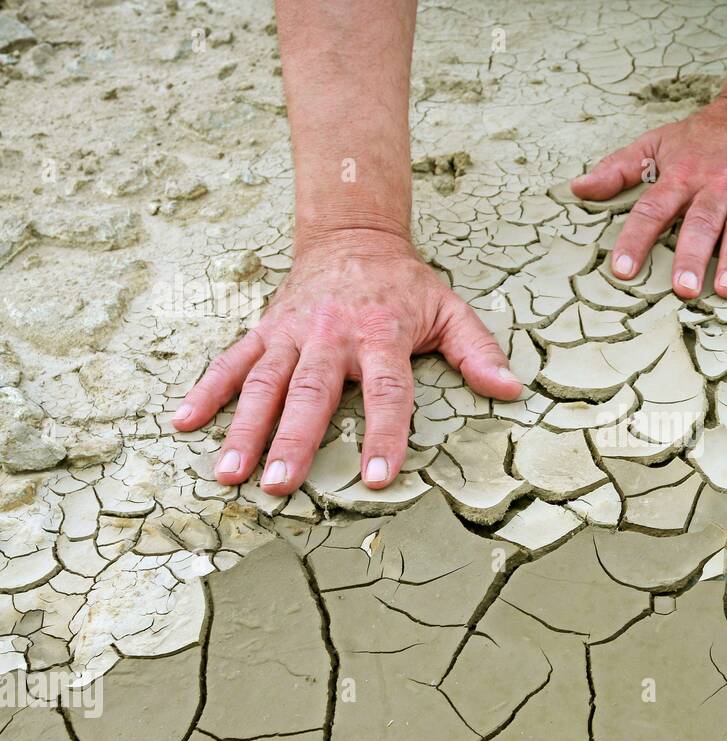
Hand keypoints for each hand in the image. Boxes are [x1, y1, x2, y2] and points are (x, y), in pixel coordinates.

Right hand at [172, 228, 521, 494]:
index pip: (387, 392)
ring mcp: (294, 332)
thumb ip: (477, 351)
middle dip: (294, 441)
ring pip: (265, 382)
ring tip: (229, 472)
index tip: (376, 477)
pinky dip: (207, 390)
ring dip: (244, 428)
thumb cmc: (406, 285)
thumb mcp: (450, 309)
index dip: (384, 434)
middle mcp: (333, 334)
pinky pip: (232, 361)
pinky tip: (183, 422)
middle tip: (279, 486)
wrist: (354, 235)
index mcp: (382, 333)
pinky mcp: (266, 329)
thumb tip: (511, 388)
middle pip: (312, 393)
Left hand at [570, 94, 726, 299]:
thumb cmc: (702, 137)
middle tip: (683, 289)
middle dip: (692, 256)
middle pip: (701, 223)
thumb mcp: (656, 144)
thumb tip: (577, 188)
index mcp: (681, 176)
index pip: (652, 210)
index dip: (636, 240)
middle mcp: (715, 184)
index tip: (622, 271)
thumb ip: (617, 169)